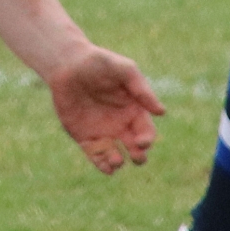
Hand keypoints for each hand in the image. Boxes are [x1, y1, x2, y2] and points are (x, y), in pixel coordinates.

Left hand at [47, 46, 165, 173]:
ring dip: (118, 162)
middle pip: (135, 148)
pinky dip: (102, 165)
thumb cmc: (99, 63)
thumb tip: (161, 112)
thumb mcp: (124, 70)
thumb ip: (142, 90)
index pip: (146, 131)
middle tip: (135, 155)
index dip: (147, 139)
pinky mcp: (84, 137)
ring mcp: (103, 132)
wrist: (68, 65)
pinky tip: (106, 167)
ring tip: (116, 160)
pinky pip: (96, 156)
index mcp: (134, 110)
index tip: (142, 142)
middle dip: (138, 156)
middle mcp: (121, 124)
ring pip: (116, 156)